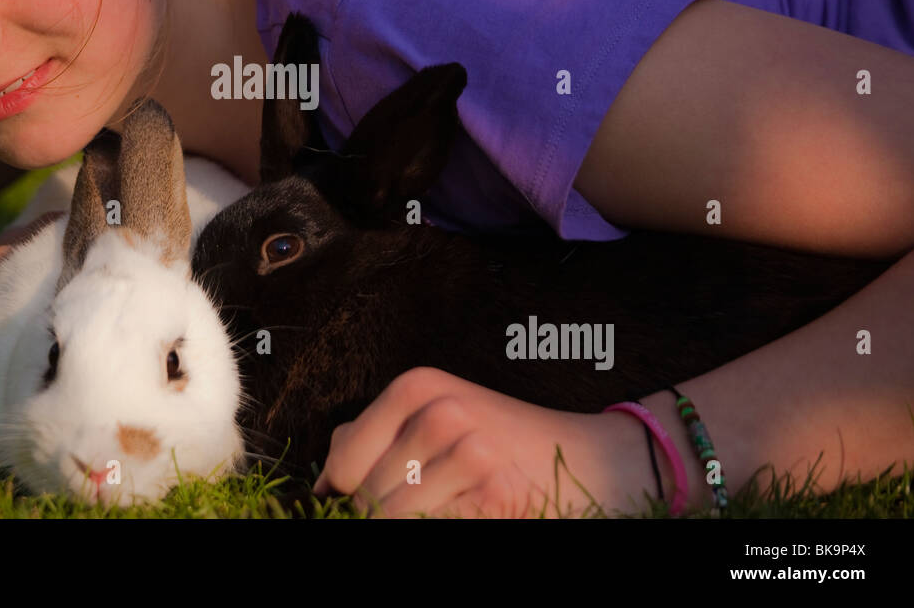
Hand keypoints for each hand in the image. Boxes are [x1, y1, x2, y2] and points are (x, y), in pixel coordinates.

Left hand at [312, 367, 656, 517]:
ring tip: (441, 506)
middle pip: (365, 496)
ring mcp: (467, 452)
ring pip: (393, 518)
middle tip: (412, 503)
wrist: (590, 457)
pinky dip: (440, 526)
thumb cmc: (503, 440)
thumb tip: (323, 479)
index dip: (340, 495)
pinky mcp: (492, 493)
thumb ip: (376, 433)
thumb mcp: (436, 412)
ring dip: (408, 522)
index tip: (347, 506)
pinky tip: (463, 512)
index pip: (342, 463)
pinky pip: (434, 527)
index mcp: (415, 386)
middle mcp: (438, 411)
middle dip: (373, 513)